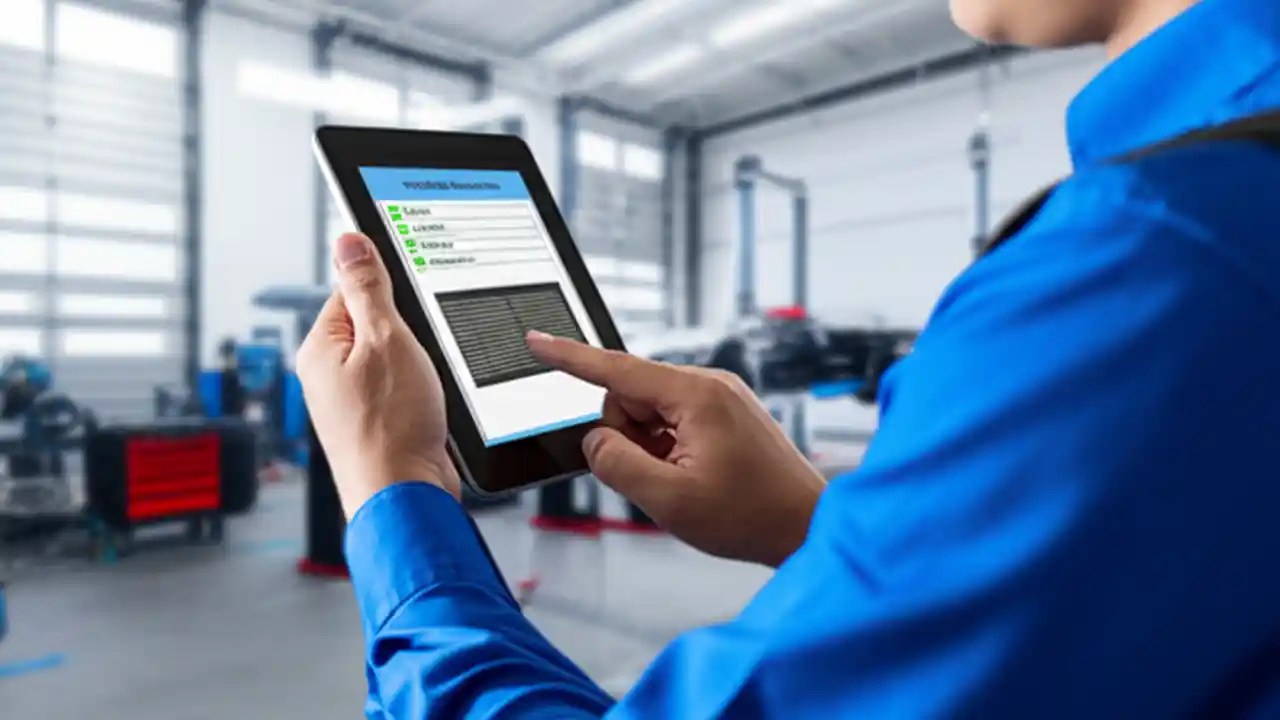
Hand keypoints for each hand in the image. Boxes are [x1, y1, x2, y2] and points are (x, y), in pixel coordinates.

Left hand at [297, 233, 459, 518]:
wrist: (406, 497)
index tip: (415, 308)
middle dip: (408, 335)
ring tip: (423, 388)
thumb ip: (368, 288)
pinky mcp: (375, 424)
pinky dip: (420, 392)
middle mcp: (327, 376)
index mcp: (319, 349)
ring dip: (417, 367)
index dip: (391, 298)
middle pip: (375, 327)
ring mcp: (350, 403)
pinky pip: (400, 390)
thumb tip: (349, 240)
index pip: (353, 293)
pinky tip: (428, 407)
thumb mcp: (387, 340)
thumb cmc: (393, 427)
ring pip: (393, 360)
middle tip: (421, 355)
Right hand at [527, 333, 825, 566]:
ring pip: (650, 411)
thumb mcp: (669, 500)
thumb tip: (596, 441)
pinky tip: (693, 475)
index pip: (616, 369)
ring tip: (683, 480)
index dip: (569, 357)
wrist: (805, 528)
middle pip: (630, 395)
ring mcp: (721, 397)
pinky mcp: (726, 412)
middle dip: (627, 436)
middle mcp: (710, 384)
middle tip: (657, 477)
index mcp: (696, 395)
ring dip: (649, 447)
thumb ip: (617, 464)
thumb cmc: (751, 516)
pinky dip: (668, 448)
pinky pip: (673, 420)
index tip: (537, 341)